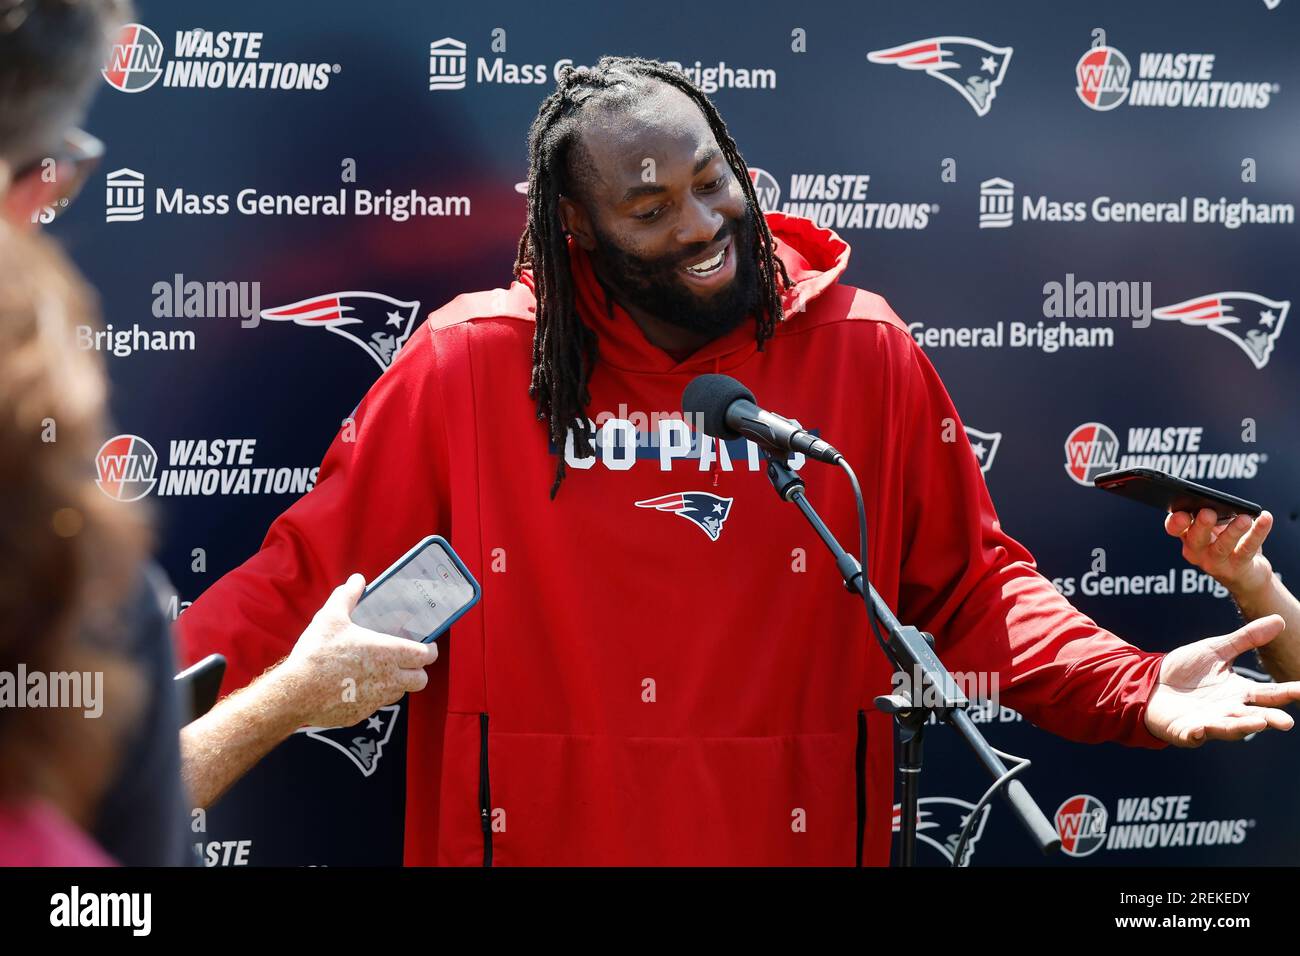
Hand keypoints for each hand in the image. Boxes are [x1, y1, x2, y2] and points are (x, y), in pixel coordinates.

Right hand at [279, 573, 439, 728]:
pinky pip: (373, 706)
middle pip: (420, 680)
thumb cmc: (316, 653)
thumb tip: (357, 580)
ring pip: (398, 694)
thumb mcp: (330, 617)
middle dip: (417, 670)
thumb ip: (347, 596)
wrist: (294, 693)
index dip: (430, 650)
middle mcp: (388, 679)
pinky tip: (352, 686)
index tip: (425, 645)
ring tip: (378, 671)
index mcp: (387, 653)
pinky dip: (370, 697)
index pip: (426, 655)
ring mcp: (375, 700)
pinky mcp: (359, 715)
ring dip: (395, 684)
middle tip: (405, 661)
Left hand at [1144, 615, 1299, 746]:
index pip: (1270, 693)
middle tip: (1286, 722)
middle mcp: (1229, 710)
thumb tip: (1279, 620)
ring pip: (1229, 728)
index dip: (1289, 692)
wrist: (1150, 683)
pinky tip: (1201, 729)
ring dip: (1242, 726)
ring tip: (1258, 723)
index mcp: (1240, 692)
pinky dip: (1198, 733)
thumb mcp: (1216, 650)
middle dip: (1270, 719)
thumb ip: (1246, 639)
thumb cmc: (1186, 670)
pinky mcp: (1185, 731)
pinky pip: (1193, 734)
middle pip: (1254, 716)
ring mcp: (1208, 722)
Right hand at [1165, 507, 1274, 597]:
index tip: (1182, 513)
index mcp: (1188, 536)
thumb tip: (1216, 499)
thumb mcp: (1212, 529)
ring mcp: (1217, 562)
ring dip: (1232, 532)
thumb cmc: (1225, 545)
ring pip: (1222, 547)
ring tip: (1244, 519)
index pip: (1174, 528)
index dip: (1175, 522)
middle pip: (1196, 539)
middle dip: (1201, 526)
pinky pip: (1248, 548)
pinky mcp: (1239, 567)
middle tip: (1208, 513)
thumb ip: (1208, 515)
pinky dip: (1258, 532)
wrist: (1245, 575)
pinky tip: (1265, 518)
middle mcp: (1198, 552)